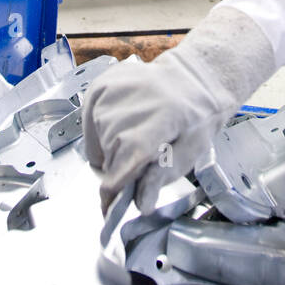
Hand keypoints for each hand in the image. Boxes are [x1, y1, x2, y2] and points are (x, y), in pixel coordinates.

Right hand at [82, 56, 228, 212]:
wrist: (193, 79)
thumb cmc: (195, 117)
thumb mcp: (189, 152)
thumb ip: (160, 178)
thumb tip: (141, 203)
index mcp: (159, 119)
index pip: (123, 159)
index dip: (114, 187)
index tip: (109, 205)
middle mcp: (130, 101)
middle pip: (108, 152)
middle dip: (119, 165)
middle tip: (140, 159)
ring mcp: (112, 89)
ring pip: (97, 138)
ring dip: (110, 147)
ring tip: (135, 135)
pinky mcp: (101, 83)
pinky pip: (89, 120)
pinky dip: (100, 129)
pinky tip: (122, 122)